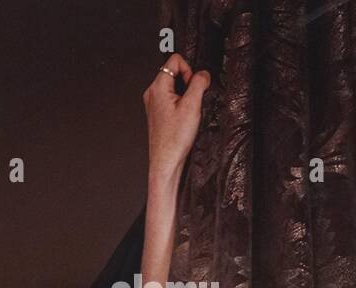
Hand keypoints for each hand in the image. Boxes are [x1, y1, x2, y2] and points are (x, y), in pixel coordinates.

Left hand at [144, 53, 208, 180]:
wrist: (166, 160)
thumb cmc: (174, 138)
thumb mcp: (192, 105)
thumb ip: (199, 83)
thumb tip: (203, 73)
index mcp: (157, 88)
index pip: (175, 60)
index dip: (189, 69)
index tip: (193, 86)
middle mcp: (152, 93)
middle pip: (175, 71)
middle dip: (188, 81)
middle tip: (191, 100)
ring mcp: (153, 102)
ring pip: (175, 84)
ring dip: (186, 92)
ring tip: (187, 110)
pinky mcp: (158, 111)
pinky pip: (173, 96)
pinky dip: (181, 101)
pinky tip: (183, 115)